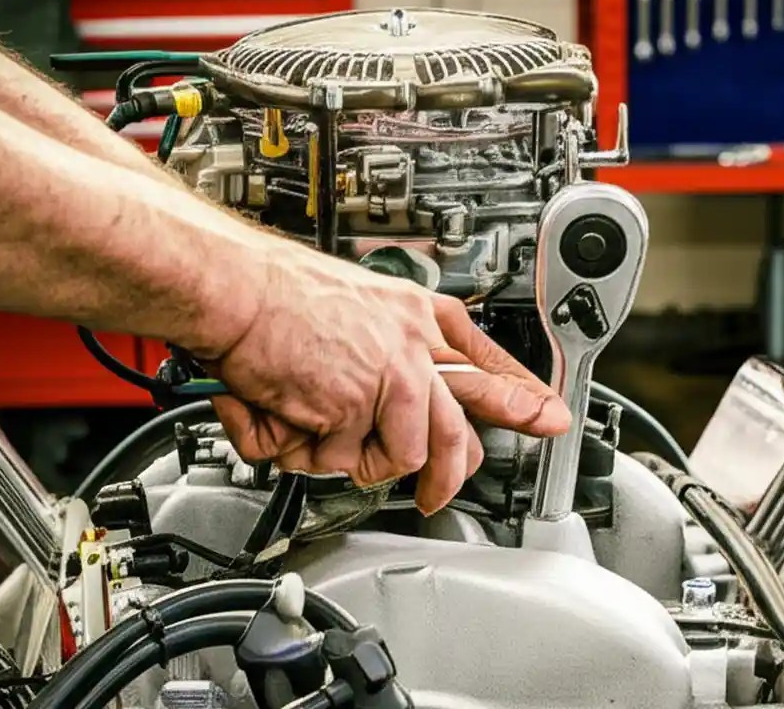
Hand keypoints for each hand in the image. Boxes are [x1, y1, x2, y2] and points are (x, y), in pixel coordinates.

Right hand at [202, 249, 570, 513]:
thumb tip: (403, 394)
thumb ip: (388, 347)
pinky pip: (343, 460)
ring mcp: (388, 378)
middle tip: (438, 495)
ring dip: (354, 460)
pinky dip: (307, 452)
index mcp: (419, 316)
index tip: (548, 416)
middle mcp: (413, 346)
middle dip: (449, 477)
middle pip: (457, 431)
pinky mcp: (355, 406)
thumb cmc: (279, 293)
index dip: (521, 396)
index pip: (488, 363)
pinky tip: (286, 417)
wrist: (235, 287)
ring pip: (402, 458)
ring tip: (316, 435)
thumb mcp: (360, 306)